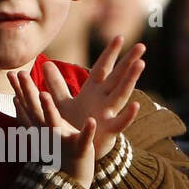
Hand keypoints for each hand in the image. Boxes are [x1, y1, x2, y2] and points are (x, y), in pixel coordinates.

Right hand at [9, 69, 96, 188]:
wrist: (69, 183)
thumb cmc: (56, 154)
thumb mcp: (40, 133)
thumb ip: (28, 115)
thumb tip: (16, 99)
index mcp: (41, 127)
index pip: (27, 105)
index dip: (19, 89)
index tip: (11, 73)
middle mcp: (48, 133)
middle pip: (36, 110)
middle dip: (29, 92)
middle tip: (21, 74)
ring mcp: (62, 142)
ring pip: (54, 123)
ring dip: (49, 110)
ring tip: (44, 94)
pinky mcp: (80, 150)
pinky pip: (83, 140)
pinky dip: (87, 132)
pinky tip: (91, 121)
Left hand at [40, 34, 141, 157]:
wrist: (79, 151)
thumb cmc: (75, 125)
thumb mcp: (64, 102)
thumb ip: (56, 84)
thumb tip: (46, 63)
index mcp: (94, 92)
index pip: (103, 68)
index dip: (110, 53)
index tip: (120, 37)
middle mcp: (104, 100)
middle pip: (118, 77)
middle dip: (129, 62)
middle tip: (142, 46)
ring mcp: (108, 114)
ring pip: (122, 94)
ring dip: (131, 80)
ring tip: (141, 64)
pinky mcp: (109, 131)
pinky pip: (120, 122)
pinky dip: (127, 115)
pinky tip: (136, 105)